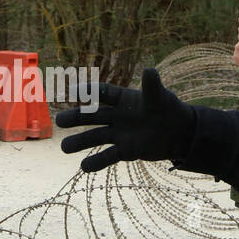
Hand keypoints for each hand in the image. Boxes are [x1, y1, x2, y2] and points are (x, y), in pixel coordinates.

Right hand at [56, 68, 194, 172]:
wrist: (178, 132)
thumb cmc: (168, 109)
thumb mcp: (161, 97)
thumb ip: (152, 87)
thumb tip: (149, 70)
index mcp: (123, 98)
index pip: (102, 93)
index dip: (88, 91)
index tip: (74, 92)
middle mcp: (116, 116)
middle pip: (91, 116)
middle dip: (76, 118)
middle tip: (60, 122)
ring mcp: (118, 134)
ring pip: (95, 138)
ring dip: (79, 142)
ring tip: (64, 148)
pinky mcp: (124, 150)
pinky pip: (107, 156)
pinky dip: (96, 162)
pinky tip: (84, 167)